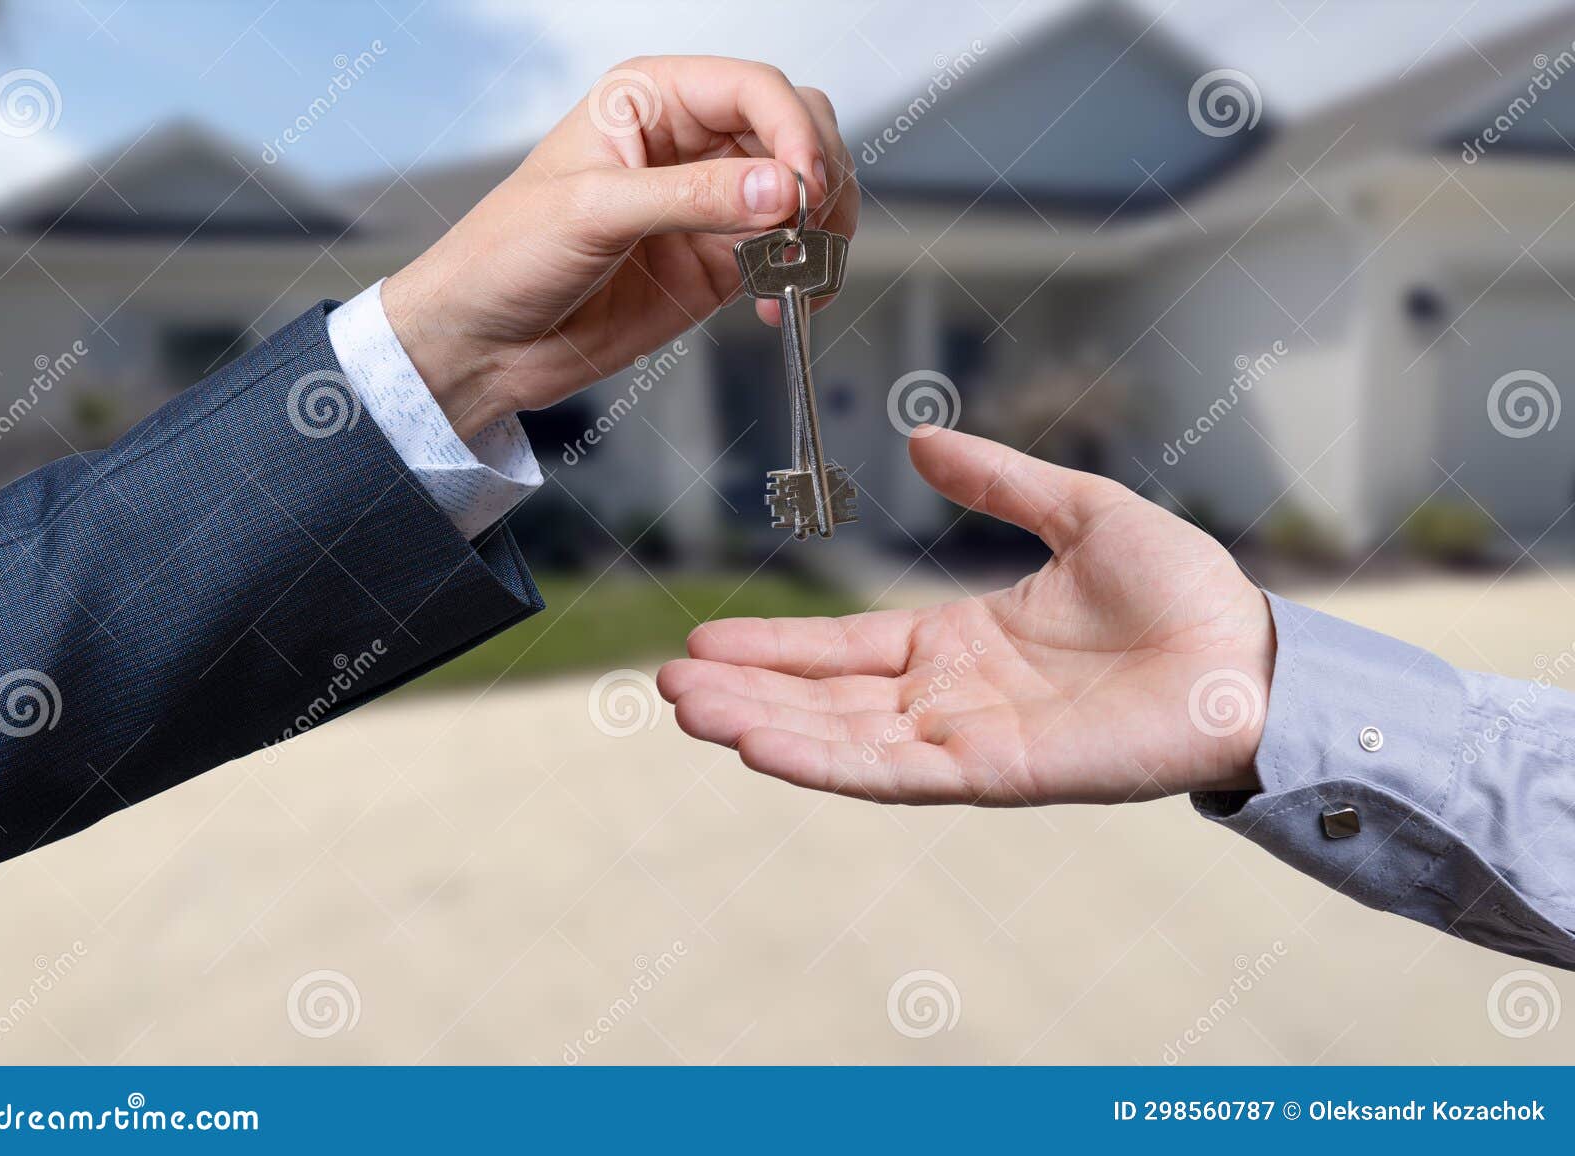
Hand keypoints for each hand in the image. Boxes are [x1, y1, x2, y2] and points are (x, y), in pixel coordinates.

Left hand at [381, 56, 857, 440]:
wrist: (484, 343)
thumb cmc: (505, 256)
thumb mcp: (592, 214)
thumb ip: (690, 198)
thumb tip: (781, 191)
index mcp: (651, 100)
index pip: (754, 89)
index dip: (793, 132)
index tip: (804, 188)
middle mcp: (689, 144)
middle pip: (796, 130)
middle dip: (819, 175)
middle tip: (809, 230)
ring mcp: (709, 205)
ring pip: (805, 193)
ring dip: (822, 231)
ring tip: (801, 272)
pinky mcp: (719, 263)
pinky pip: (788, 256)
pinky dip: (804, 277)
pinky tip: (783, 302)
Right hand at [658, 428, 1275, 804]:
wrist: (1252, 655)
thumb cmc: (1182, 590)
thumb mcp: (1077, 510)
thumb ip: (998, 480)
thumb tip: (923, 440)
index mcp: (960, 642)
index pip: (844, 650)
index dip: (776, 645)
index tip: (706, 635)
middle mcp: (950, 699)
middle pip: (824, 700)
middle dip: (746, 692)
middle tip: (669, 684)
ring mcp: (966, 740)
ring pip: (841, 738)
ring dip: (762, 725)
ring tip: (687, 708)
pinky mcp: (994, 773)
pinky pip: (891, 772)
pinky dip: (821, 761)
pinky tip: (758, 744)